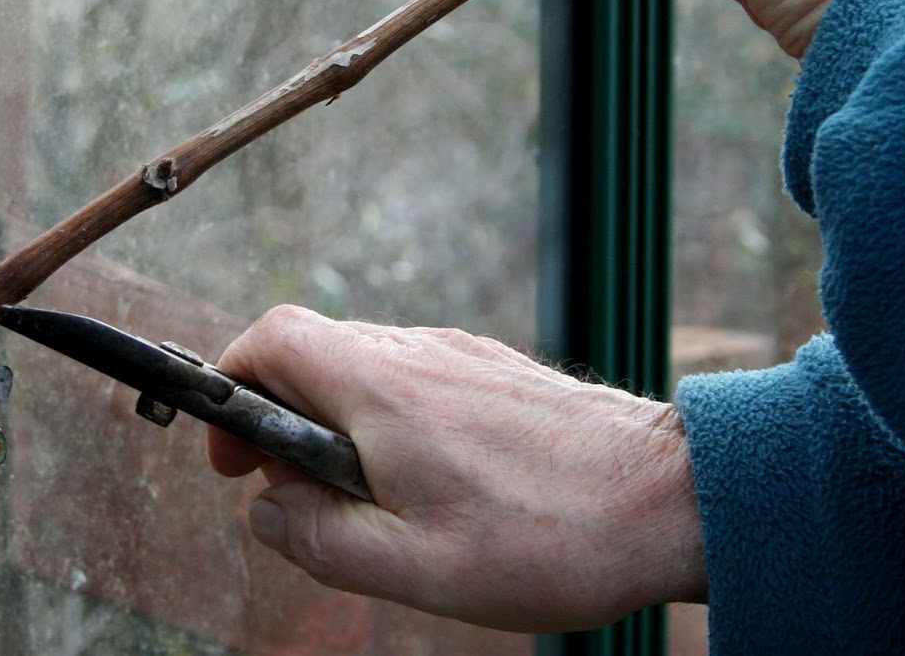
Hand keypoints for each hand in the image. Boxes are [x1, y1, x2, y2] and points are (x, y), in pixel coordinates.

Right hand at [206, 306, 705, 631]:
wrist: (674, 495)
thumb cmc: (552, 539)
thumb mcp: (417, 568)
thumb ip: (321, 539)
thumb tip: (265, 511)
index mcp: (382, 389)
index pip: (271, 337)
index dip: (230, 384)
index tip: (232, 452)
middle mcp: (415, 352)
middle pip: (309, 349)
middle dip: (275, 412)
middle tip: (283, 486)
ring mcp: (458, 355)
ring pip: (360, 364)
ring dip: (330, 418)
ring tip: (355, 495)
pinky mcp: (492, 369)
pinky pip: (410, 375)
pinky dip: (382, 416)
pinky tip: (418, 479)